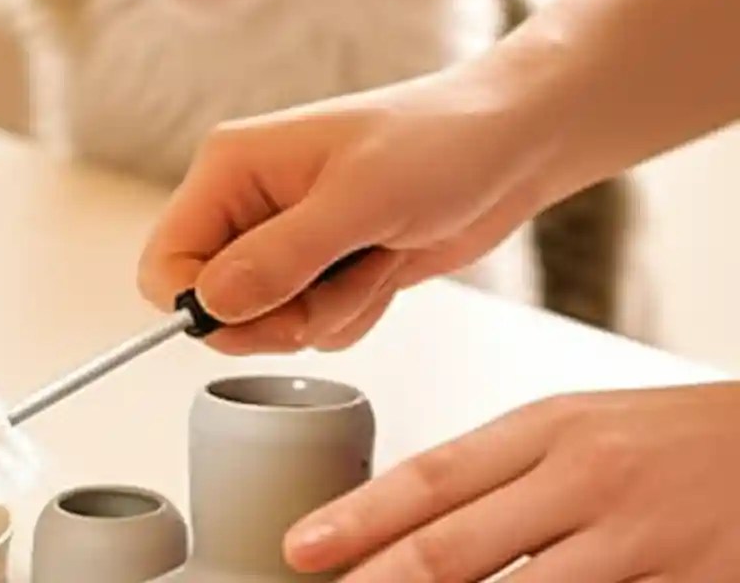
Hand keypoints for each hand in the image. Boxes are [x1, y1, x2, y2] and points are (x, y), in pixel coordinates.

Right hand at [137, 71, 550, 353]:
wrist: (513, 144)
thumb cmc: (441, 142)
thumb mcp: (361, 200)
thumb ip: (281, 256)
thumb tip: (210, 306)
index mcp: (230, 168)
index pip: (164, 263)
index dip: (201, 305)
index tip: (263, 315)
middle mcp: (247, 204)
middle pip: (213, 303)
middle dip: (276, 315)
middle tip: (332, 289)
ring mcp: (286, 238)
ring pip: (266, 321)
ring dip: (326, 311)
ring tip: (374, 257)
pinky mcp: (324, 265)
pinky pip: (312, 323)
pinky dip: (354, 311)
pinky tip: (387, 266)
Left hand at [284, 384, 739, 581]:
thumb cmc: (673, 438)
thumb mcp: (581, 428)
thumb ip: (499, 472)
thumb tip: (408, 520)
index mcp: (552, 427)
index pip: (433, 475)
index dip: (358, 516)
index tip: (301, 546)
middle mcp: (588, 479)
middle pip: (458, 546)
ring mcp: (641, 541)